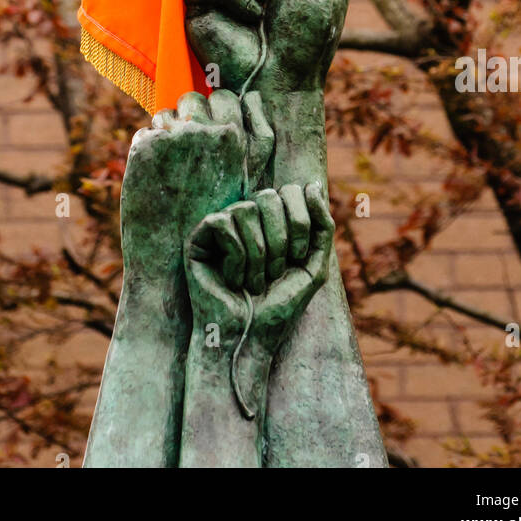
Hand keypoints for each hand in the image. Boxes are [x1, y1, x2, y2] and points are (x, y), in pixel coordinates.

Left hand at [120, 89, 273, 285]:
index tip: (209, 132)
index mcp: (233, 137)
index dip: (215, 112)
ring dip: (166, 133)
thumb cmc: (216, 218)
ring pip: (165, 114)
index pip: (222, 97)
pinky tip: (155, 178)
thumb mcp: (248, 178)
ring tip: (171, 168)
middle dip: (188, 116)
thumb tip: (254, 95)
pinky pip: (145, 135)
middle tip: (187, 149)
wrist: (174, 260)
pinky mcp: (144, 148)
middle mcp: (203, 132)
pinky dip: (146, 152)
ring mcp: (171, 138)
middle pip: (192, 98)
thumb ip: (258, 136)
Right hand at [184, 182, 333, 359]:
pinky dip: (235, 256)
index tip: (298, 258)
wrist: (249, 337)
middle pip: (268, 196)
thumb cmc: (279, 306)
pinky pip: (222, 222)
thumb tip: (312, 184)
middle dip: (280, 239)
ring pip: (245, 209)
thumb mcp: (313, 266)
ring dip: (257, 254)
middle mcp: (246, 218)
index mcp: (272, 221)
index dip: (300, 222)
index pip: (290, 191)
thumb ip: (321, 226)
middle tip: (275, 274)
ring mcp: (222, 226)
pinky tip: (231, 279)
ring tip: (253, 282)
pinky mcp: (199, 238)